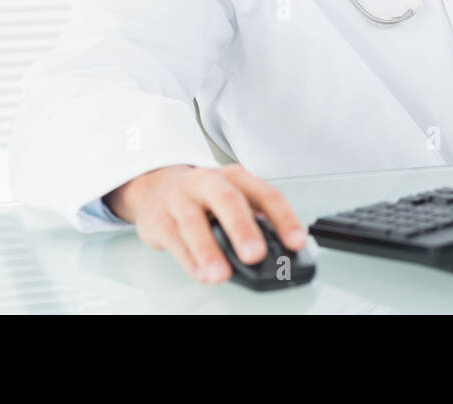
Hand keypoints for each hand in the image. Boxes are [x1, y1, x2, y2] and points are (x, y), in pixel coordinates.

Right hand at [105, 163, 306, 283]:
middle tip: (255, 254)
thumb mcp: (231, 196)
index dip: (283, 218)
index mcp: (235, 177)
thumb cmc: (203, 195)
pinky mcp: (159, 220)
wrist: (155, 186)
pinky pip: (174, 241)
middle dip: (243, 229)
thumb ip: (253, 218)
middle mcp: (208, 182)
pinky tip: (201, 274)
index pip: (265, 194)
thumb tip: (278, 250)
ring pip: (194, 223)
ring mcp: (181, 199)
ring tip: (221, 274)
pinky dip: (188, 260)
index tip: (296, 242)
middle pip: (227, 201)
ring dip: (208, 250)